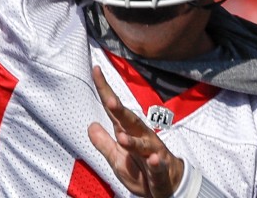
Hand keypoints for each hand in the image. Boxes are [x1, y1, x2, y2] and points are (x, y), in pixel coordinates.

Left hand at [88, 66, 183, 197]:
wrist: (165, 188)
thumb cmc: (140, 170)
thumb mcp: (116, 159)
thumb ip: (103, 143)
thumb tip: (91, 125)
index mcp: (127, 132)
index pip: (113, 110)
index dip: (105, 90)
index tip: (96, 70)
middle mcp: (141, 138)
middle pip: (129, 121)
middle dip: (121, 111)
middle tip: (110, 100)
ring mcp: (152, 154)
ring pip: (142, 145)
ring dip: (133, 141)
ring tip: (123, 137)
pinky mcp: (160, 172)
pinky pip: (158, 168)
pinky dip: (157, 164)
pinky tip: (154, 160)